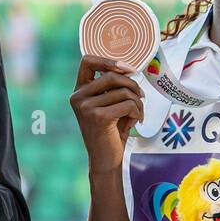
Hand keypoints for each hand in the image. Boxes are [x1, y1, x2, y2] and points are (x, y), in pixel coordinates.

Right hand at [70, 55, 143, 172]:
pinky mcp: (98, 117)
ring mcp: (86, 107)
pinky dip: (137, 112)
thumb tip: (130, 69)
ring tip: (138, 114)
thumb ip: (112, 87)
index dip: (109, 60)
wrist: (105, 160)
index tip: (127, 69)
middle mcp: (78, 97)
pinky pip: (128, 104)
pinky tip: (135, 122)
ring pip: (123, 91)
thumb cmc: (110, 132)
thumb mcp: (109, 105)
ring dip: (138, 102)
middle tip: (142, 96)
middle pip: (112, 75)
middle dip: (132, 84)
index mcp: (78, 92)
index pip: (87, 60)